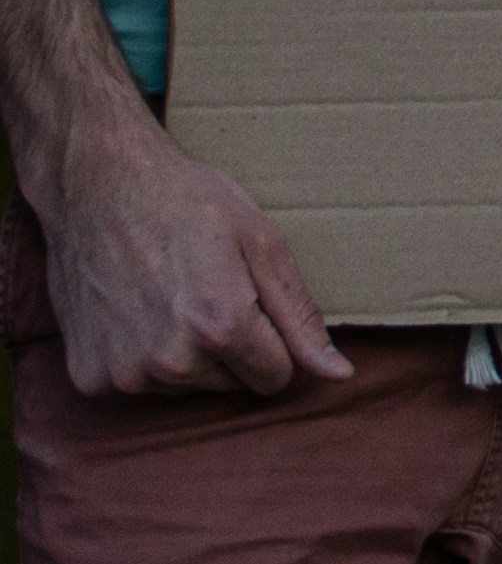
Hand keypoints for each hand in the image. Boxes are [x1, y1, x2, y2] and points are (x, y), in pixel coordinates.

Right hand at [44, 118, 344, 398]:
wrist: (98, 189)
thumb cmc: (188, 205)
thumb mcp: (262, 245)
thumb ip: (301, 317)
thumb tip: (338, 374)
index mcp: (221, 327)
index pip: (274, 377)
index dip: (274, 343)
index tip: (255, 304)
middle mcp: (171, 362)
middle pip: (230, 383)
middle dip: (230, 346)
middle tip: (207, 289)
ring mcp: (125, 374)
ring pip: (185, 385)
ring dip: (185, 352)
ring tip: (170, 294)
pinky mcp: (89, 378)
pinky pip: (138, 385)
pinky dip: (142, 355)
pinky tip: (135, 309)